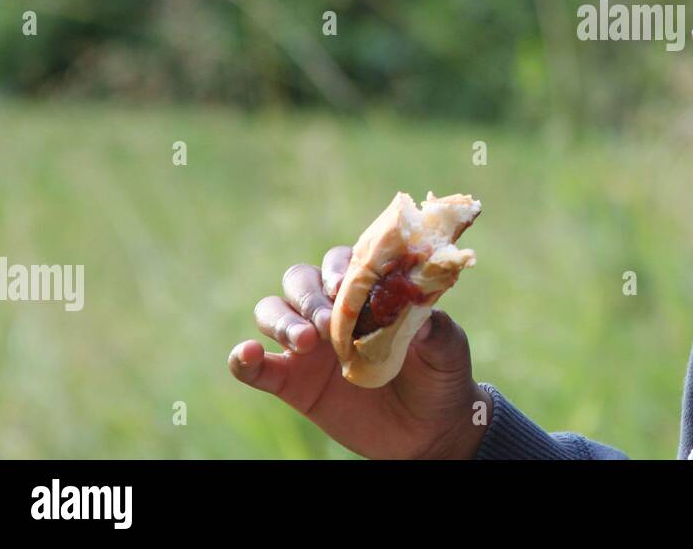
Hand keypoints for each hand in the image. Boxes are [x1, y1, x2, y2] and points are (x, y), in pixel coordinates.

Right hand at [228, 246, 492, 458]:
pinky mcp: (292, 382)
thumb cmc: (441, 375)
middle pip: (301, 280)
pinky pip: (256, 366)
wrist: (430, 430)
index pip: (344, 262)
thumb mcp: (448, 349)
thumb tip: (423, 314)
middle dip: (308, 294)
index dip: (340, 267)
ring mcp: (307, 345)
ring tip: (304, 342)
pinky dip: (244, 358)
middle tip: (326, 322)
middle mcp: (331, 310)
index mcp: (367, 292)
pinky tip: (247, 355)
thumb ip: (437, 328)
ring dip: (280, 320)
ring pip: (272, 312)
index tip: (347, 285)